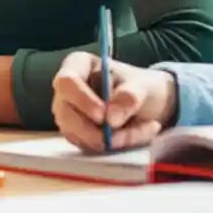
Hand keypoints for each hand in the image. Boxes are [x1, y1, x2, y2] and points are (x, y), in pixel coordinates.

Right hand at [52, 51, 176, 151]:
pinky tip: (132, 136)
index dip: (82, 100)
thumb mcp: (142, 85)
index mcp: (77, 66)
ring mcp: (68, 114)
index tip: (102, 115)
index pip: (67, 82)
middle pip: (65, 113)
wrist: (146, 104)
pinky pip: (88, 146)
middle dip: (93, 130)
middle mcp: (66, 91)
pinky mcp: (76, 135)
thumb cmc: (138, 86)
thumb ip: (129, 96)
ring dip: (110, 140)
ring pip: (76, 134)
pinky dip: (113, 147)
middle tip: (118, 137)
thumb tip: (111, 119)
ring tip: (141, 130)